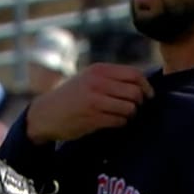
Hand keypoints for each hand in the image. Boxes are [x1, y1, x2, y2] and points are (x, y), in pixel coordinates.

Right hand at [25, 63, 153, 143]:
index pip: (134, 74)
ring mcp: (95, 101)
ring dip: (130, 115)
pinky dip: (121, 123)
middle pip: (135, 92)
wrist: (45, 114)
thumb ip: (111, 78)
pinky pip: (119, 121)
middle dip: (139, 103)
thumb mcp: (88, 78)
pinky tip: (113, 122)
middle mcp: (97, 83)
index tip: (148, 95)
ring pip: (130, 108)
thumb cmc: (71, 96)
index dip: (146, 86)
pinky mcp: (92, 118)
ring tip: (121, 115)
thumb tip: (142, 84)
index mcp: (99, 70)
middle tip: (134, 108)